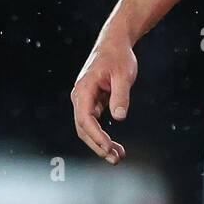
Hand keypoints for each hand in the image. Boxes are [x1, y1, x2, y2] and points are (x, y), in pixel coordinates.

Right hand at [71, 36, 137, 164]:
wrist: (114, 44)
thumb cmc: (118, 57)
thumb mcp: (124, 75)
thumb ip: (120, 95)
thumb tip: (119, 116)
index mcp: (84, 89)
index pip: (85, 118)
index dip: (96, 136)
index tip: (109, 147)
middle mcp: (80, 97)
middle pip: (83, 128)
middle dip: (98, 145)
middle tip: (115, 159)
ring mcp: (85, 100)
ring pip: (87, 128)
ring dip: (100, 144)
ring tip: (117, 157)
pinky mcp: (92, 102)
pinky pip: (94, 123)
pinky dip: (103, 136)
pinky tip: (115, 146)